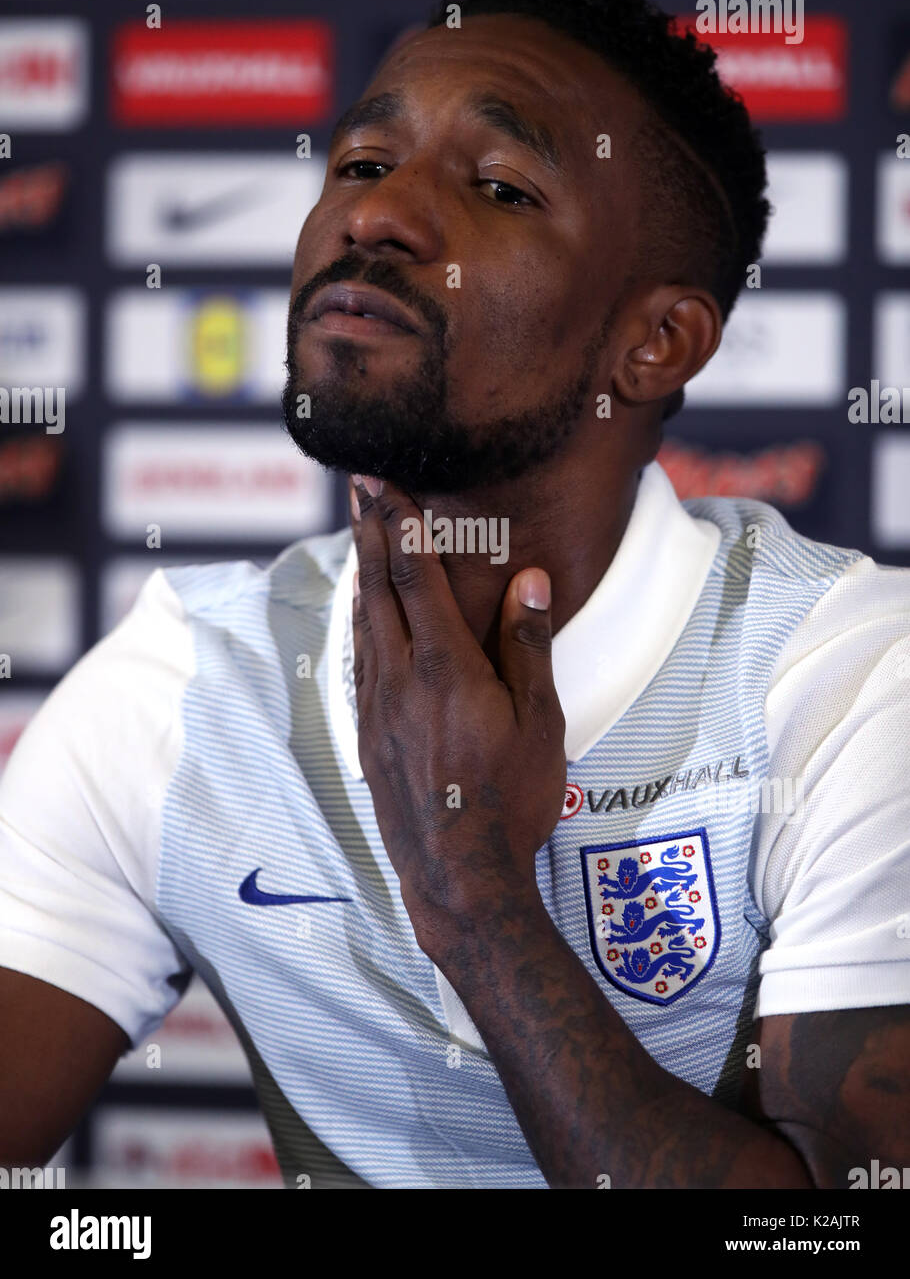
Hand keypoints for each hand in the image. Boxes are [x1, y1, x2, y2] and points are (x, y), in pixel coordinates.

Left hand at [348, 474, 565, 954]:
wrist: (459, 874)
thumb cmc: (511, 798)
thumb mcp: (539, 721)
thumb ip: (526, 645)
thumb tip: (527, 580)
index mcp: (445, 668)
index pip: (416, 579)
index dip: (399, 526)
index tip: (381, 485)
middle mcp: (400, 679)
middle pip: (379, 590)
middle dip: (369, 534)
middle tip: (356, 489)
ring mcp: (378, 708)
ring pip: (364, 624)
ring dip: (362, 574)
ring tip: (360, 539)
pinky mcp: (369, 736)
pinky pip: (360, 662)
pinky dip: (360, 624)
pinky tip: (363, 618)